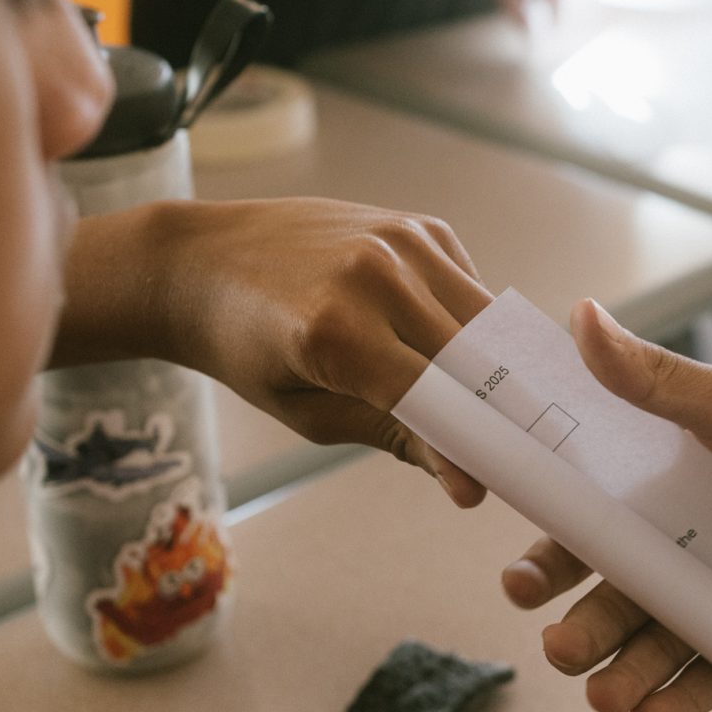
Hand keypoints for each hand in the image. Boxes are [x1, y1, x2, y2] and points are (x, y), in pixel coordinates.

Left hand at [138, 198, 492, 506]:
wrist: (200, 261)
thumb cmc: (245, 347)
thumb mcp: (305, 411)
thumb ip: (391, 434)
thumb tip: (465, 480)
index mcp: (336, 332)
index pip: (432, 400)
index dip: (467, 447)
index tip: (484, 486)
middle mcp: (375, 277)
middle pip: (472, 359)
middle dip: (496, 409)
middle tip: (510, 448)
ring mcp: (399, 242)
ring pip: (484, 319)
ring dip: (492, 364)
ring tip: (490, 403)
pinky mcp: (416, 225)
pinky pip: (469, 284)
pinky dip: (469, 319)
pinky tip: (444, 339)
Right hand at [502, 300, 711, 711]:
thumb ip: (651, 376)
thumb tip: (579, 315)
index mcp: (662, 481)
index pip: (587, 526)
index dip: (550, 557)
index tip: (519, 586)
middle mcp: (688, 535)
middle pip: (617, 592)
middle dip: (582, 627)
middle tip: (557, 652)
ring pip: (660, 638)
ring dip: (623, 670)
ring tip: (600, 698)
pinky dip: (681, 696)